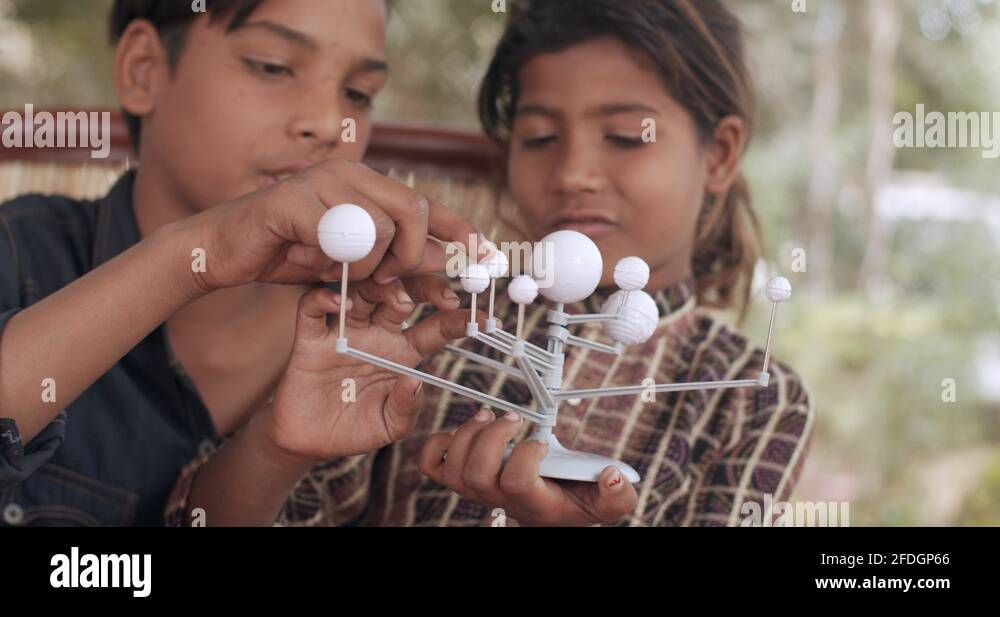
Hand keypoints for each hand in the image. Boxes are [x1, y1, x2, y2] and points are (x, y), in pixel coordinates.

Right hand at [171, 158, 480, 290]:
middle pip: (415, 209)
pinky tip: (320, 265)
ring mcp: (323, 182)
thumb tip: (443, 274)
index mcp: (366, 186)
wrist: (223, 252)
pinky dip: (342, 262)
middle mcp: (350, 174)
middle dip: (415, 255)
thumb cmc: (287, 256)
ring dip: (372, 264)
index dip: (461, 229)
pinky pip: (345, 236)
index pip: (427, 203)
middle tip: (392, 283)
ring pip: (382, 223)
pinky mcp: (297, 200)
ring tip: (344, 275)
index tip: (488, 257)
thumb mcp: (350, 268)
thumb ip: (393, 267)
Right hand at [264, 275, 480, 462]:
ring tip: (397, 301)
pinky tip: (341, 304)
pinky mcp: (310, 339)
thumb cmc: (356, 430)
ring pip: (364, 292)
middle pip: (403, 296)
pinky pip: (314, 308)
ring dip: (382, 289)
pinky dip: (326, 299)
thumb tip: (415, 381)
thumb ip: (406, 408)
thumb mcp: (389, 426)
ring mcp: (344, 333)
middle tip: (441, 298)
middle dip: (424, 289)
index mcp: (403, 353)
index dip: (457, 321)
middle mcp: (377, 334)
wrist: (311, 441)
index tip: (481, 319)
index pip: (434, 328)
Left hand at [419, 409, 638, 525]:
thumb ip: (618, 495)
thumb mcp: (607, 503)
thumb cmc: (577, 500)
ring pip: (454, 467)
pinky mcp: (461, 477)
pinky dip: (439, 443)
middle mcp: (499, 498)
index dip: (527, 456)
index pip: (517, 482)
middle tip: (515, 418)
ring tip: (492, 416)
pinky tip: (463, 429)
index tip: (544, 440)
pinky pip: (432, 465)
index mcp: (533, 502)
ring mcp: (476, 489)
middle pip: (478, 473)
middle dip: (493, 438)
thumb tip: (611, 475)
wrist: (549, 512)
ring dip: (469, 433)